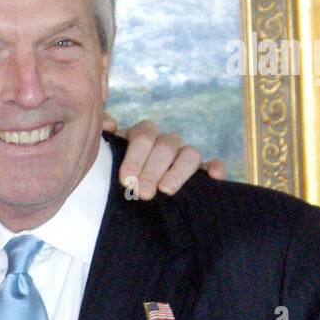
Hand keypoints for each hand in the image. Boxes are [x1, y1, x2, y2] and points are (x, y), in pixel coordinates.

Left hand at [103, 115, 227, 199]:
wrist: (133, 195)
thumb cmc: (118, 175)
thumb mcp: (106, 156)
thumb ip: (103, 138)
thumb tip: (110, 125)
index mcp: (143, 135)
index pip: (143, 136)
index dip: (135, 157)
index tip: (125, 180)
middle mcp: (166, 142)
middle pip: (165, 147)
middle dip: (152, 171)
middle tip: (142, 193)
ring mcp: (185, 155)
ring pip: (190, 154)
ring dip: (178, 172)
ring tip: (166, 190)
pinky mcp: (202, 171)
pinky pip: (213, 165)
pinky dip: (216, 168)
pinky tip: (214, 177)